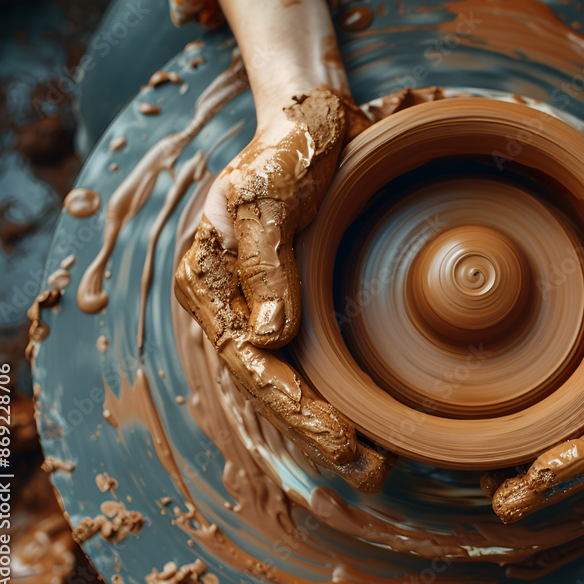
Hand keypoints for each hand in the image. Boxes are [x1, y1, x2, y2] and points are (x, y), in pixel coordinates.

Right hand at [173, 0, 386, 490]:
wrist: (310, 115)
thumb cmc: (286, 144)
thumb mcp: (266, 191)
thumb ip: (261, 260)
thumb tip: (266, 337)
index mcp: (211, 281)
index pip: (253, 363)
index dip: (297, 408)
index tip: (344, 439)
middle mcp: (233, 302)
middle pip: (271, 385)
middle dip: (316, 432)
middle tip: (370, 468)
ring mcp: (263, 303)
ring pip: (290, 380)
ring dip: (326, 423)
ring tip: (372, 461)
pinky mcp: (293, 297)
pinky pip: (308, 357)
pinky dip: (332, 391)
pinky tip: (362, 415)